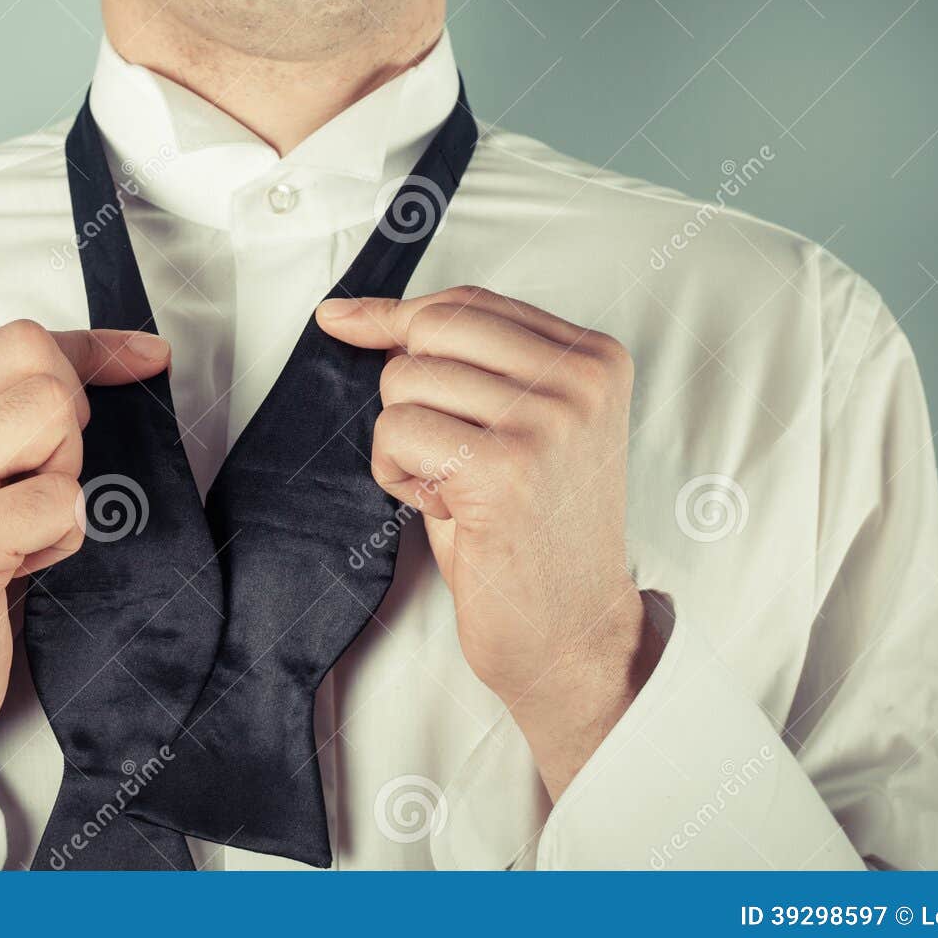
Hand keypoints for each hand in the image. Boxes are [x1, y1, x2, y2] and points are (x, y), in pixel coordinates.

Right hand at [0, 320, 169, 867]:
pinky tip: (11, 571)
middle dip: (67, 431)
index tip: (147, 358)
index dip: (92, 353)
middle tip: (30, 490)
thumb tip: (138, 352)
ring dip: (61, 483)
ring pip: (53, 421)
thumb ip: (6, 404)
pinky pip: (62, 502)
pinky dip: (59, 540)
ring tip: (14, 530)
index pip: (17, 340)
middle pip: (41, 370)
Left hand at [316, 287, 662, 797]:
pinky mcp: (503, 469)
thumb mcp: (519, 427)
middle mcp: (580, 380)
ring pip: (405, 382)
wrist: (574, 635)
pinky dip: (397, 474)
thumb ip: (469, 365)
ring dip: (405, 442)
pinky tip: (445, 509)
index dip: (395, 313)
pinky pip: (397, 432)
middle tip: (439, 450)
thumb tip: (360, 319)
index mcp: (594, 358)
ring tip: (455, 489)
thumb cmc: (534, 535)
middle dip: (405, 390)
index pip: (470, 303)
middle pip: (432, 331)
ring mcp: (546, 422)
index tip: (343, 318)